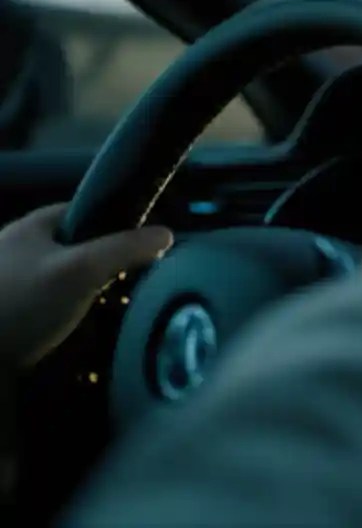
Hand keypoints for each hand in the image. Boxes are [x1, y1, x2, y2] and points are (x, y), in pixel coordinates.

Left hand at [0, 204, 173, 366]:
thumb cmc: (19, 303)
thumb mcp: (82, 270)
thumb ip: (125, 249)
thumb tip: (166, 233)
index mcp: (34, 225)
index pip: (86, 212)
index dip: (117, 225)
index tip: (141, 248)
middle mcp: (18, 246)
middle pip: (75, 247)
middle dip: (101, 264)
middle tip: (125, 284)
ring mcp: (10, 280)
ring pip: (61, 278)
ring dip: (82, 293)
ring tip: (101, 311)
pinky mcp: (8, 311)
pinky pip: (46, 304)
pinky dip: (61, 314)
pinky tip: (71, 331)